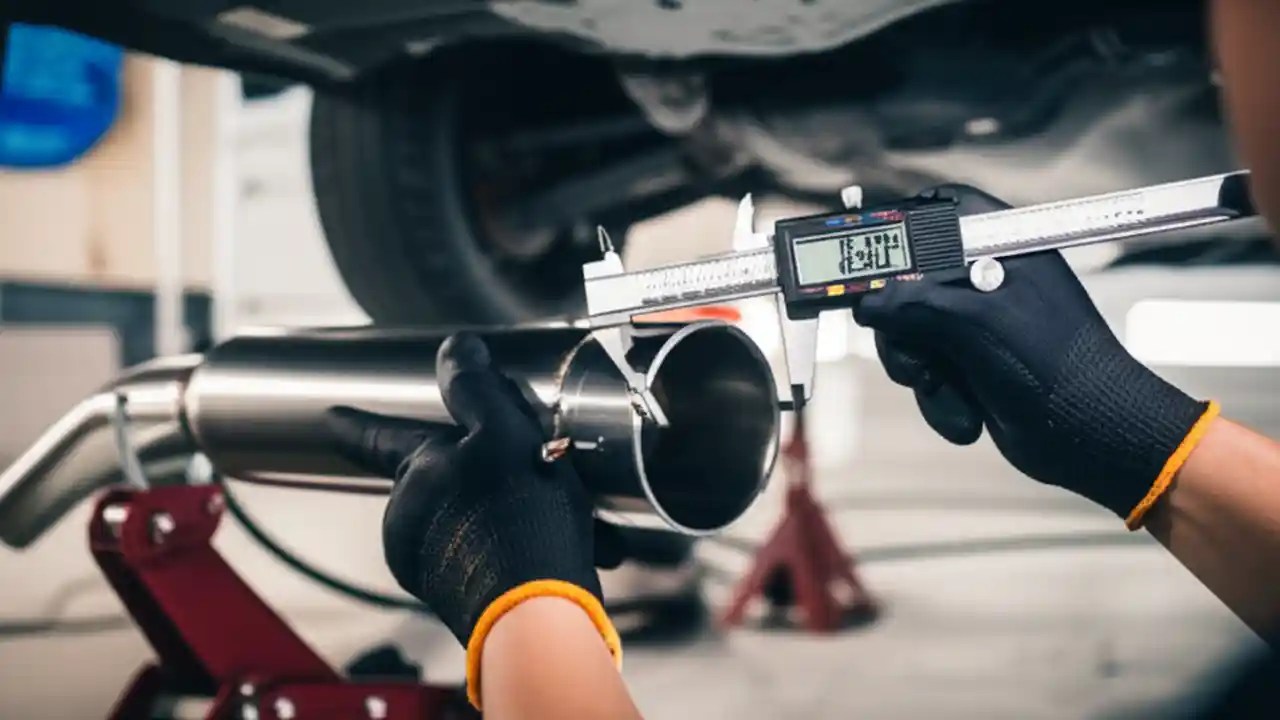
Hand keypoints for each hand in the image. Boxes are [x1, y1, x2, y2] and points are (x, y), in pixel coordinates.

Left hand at [327, 333, 622, 648]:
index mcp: (418, 470)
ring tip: (558, 519)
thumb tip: (456, 347)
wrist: (537, 610)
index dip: (357, 424)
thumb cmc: (520, 519)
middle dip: (484, 476)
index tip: (330, 417)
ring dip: (510, 515)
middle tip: (532, 476)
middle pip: (445, 478)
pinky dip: (516, 549)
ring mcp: (430, 561)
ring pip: (471, 519)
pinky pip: (485, 557)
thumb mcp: (505, 431)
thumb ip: (476, 387)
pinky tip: (557, 547)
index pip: (380, 436)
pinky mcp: (457, 595)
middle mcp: (412, 518)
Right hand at [853, 184, 1214, 525]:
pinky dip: (940, 398)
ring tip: (948, 389)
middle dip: (902, 330)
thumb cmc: (1053, 365)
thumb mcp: (974, 322)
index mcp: (998, 244)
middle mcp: (985, 276)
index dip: (893, 233)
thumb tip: (865, 304)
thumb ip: (911, 303)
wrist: (1093, 436)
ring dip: (921, 372)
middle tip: (914, 355)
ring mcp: (977, 322)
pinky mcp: (972, 363)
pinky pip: (927, 371)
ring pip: (908, 334)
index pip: (932, 212)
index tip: (863, 264)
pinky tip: (969, 412)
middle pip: (903, 283)